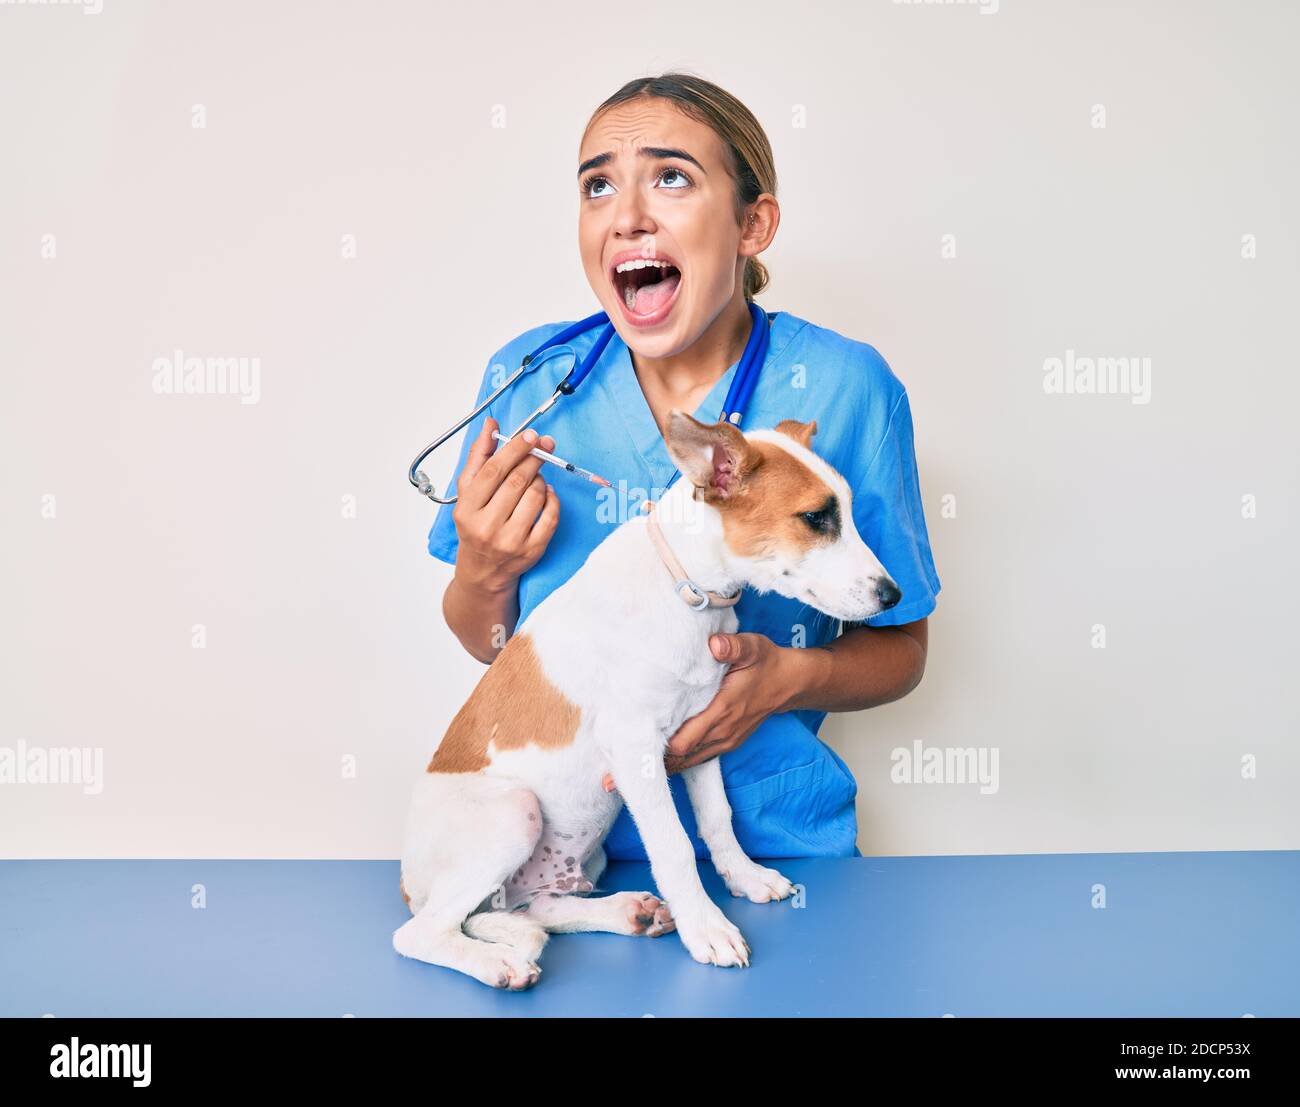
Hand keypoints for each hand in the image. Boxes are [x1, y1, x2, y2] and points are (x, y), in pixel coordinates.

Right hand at [451, 417, 559, 593]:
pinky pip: (551, 515)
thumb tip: (490, 425)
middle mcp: (487, 527)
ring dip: (541, 479)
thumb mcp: (468, 493)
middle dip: (534, 458)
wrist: (483, 571)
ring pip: (536, 495)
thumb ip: (479, 457)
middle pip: (517, 481)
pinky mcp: (532, 551)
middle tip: (545, 445)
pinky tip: (546, 494)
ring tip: (536, 476)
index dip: (514, 449)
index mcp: (467, 509)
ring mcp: (511, 541)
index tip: (530, 435)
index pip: (494, 472)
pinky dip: (552, 499)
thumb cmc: (475, 525)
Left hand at [600, 633, 799, 791]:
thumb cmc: (767, 663)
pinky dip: (672, 764)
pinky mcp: (723, 743)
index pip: (684, 738)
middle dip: (647, 766)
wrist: (791, 683)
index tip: (628, 751)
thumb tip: (715, 645)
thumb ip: (733, 647)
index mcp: (723, 710)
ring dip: (657, 770)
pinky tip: (649, 766)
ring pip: (685, 764)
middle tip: (609, 777)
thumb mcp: (753, 648)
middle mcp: (722, 732)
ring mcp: (723, 741)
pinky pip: (694, 759)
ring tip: (619, 781)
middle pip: (679, 758)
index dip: (656, 748)